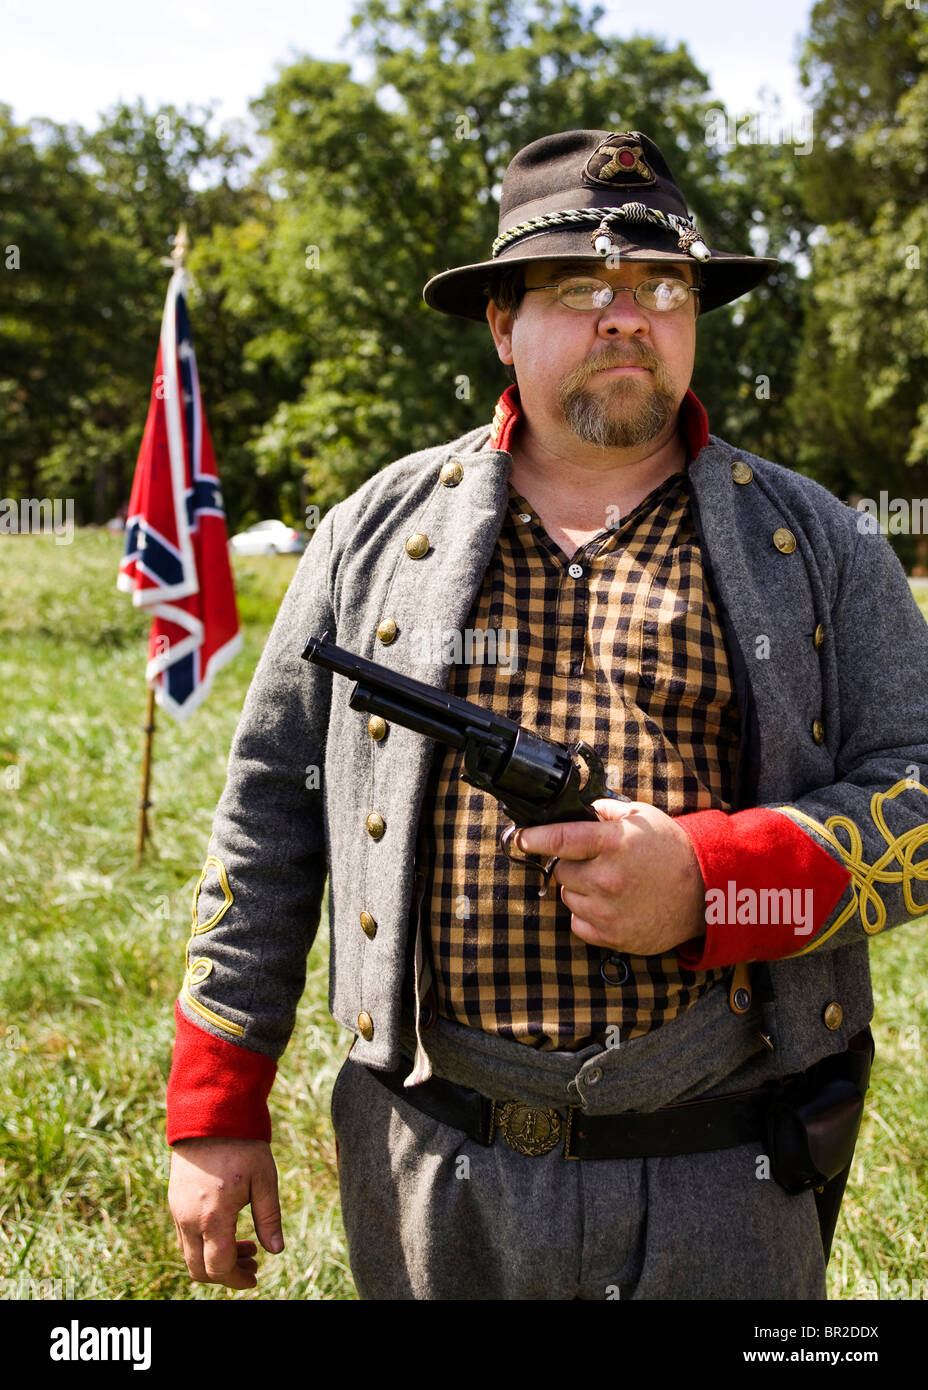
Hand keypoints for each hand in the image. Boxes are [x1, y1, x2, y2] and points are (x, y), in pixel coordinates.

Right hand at [169, 1137, 283, 1289]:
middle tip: (252, 1264)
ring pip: (190, 1254)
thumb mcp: (264, 1179)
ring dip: (215, 1258)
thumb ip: (269, 1218)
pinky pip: (185, 1236)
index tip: (255, 1277)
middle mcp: (189, 1219)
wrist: (209, 1115)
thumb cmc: (241, 1145)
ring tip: (247, 1244)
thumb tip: (276, 1250)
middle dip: (225, 1274)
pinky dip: (204, 1243)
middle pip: (199, 1269)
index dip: (237, 1279)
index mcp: (213, 1217)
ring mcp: (178, 1210)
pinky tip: (228, 1228)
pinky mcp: (174, 1201)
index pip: (219, 1267)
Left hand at [516, 800, 705, 955]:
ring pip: (568, 897)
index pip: (560, 839)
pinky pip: (578, 924)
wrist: (705, 892)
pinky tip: (612, 905)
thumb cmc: (672, 850)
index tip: (520, 838)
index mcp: (614, 843)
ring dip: (581, 890)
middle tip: (597, 863)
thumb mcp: (643, 816)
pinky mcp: (613, 936)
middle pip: (561, 871)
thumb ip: (606, 810)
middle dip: (572, 865)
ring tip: (611, 885)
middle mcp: (608, 878)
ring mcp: (609, 910)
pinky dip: (588, 915)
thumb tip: (578, 808)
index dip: (534, 838)